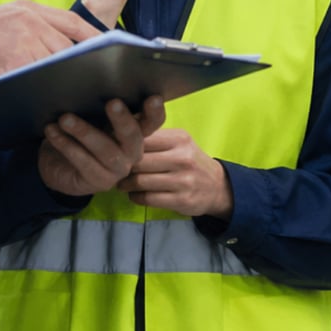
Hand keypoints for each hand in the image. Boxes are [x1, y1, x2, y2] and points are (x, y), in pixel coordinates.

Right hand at [0, 0, 98, 91]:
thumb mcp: (1, 21)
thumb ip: (28, 29)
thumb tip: (52, 49)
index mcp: (28, 8)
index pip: (72, 21)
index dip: (92, 36)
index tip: (108, 48)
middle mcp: (31, 19)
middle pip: (70, 44)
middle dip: (80, 63)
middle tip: (93, 80)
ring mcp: (26, 40)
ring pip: (59, 62)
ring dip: (66, 79)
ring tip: (74, 94)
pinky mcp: (19, 61)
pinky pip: (44, 78)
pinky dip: (49, 88)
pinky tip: (52, 99)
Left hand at [38, 95, 164, 196]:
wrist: (56, 161)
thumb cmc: (78, 131)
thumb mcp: (89, 113)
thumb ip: (97, 102)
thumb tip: (92, 79)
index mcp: (134, 131)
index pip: (151, 122)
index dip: (154, 112)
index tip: (153, 98)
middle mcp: (131, 151)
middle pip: (134, 137)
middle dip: (123, 120)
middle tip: (112, 103)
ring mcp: (117, 169)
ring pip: (106, 150)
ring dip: (84, 132)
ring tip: (64, 118)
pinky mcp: (99, 182)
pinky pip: (84, 163)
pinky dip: (67, 146)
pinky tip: (52, 132)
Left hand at [117, 127, 232, 218]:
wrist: (217, 186)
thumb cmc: (189, 160)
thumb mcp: (178, 142)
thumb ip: (154, 137)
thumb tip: (119, 130)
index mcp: (179, 139)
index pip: (143, 138)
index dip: (124, 144)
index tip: (114, 148)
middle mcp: (182, 158)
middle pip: (139, 161)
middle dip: (122, 166)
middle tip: (113, 168)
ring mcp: (183, 181)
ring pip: (141, 181)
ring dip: (126, 184)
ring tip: (121, 182)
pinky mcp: (182, 200)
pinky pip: (148, 199)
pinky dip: (135, 197)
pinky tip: (133, 194)